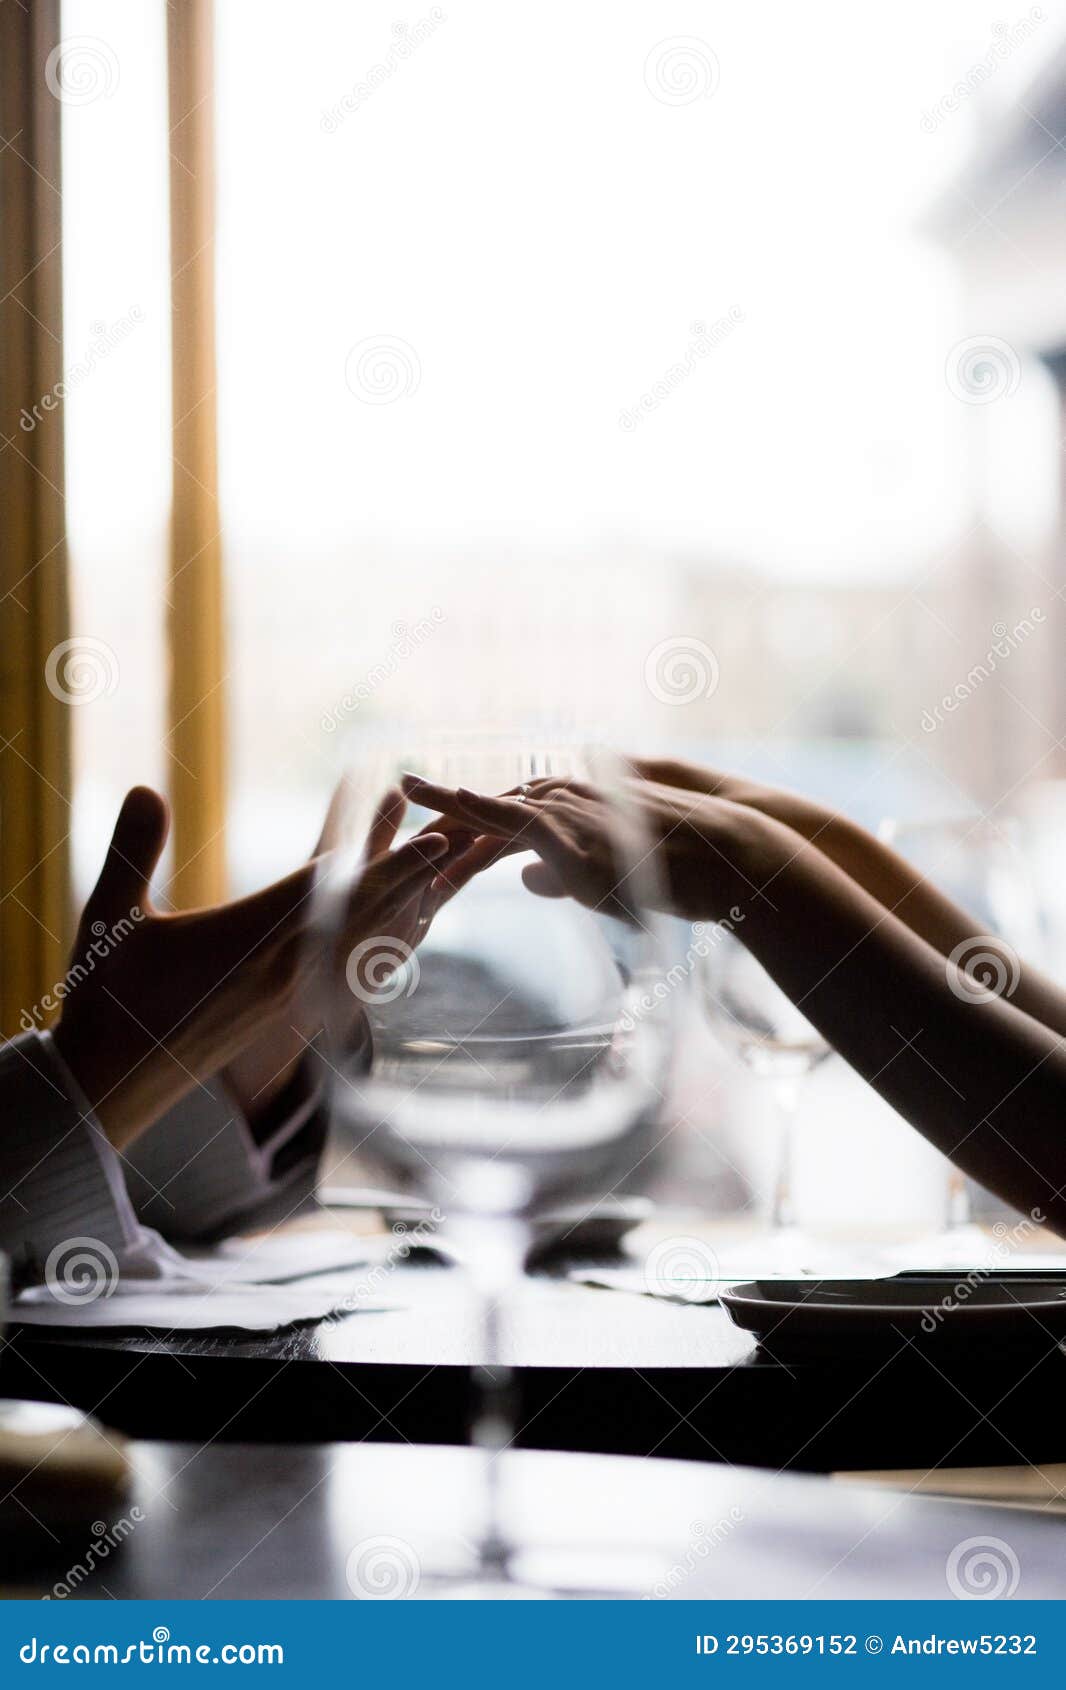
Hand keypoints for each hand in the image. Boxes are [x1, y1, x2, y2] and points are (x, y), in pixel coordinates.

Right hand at [51, 787, 447, 1148]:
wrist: (111, 1088)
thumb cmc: (107, 1003)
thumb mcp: (107, 921)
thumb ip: (130, 852)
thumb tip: (142, 786)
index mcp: (249, 944)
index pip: (334, 894)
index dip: (388, 862)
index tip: (434, 838)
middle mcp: (283, 972)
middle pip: (367, 914)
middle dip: (414, 873)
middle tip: (459, 839)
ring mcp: (289, 998)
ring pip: (363, 946)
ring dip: (404, 905)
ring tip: (440, 875)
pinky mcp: (284, 1016)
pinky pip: (349, 975)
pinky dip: (380, 947)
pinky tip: (398, 938)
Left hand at [400, 772, 762, 923]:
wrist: (719, 861)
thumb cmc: (674, 876)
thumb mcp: (605, 880)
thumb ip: (562, 875)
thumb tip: (524, 878)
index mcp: (569, 811)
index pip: (501, 816)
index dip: (460, 823)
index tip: (423, 828)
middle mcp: (563, 800)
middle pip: (485, 807)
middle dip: (438, 812)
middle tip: (395, 812)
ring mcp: (566, 809)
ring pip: (489, 807)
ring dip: (443, 808)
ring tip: (402, 798)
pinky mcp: (573, 826)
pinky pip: (511, 817)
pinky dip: (475, 810)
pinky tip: (445, 808)